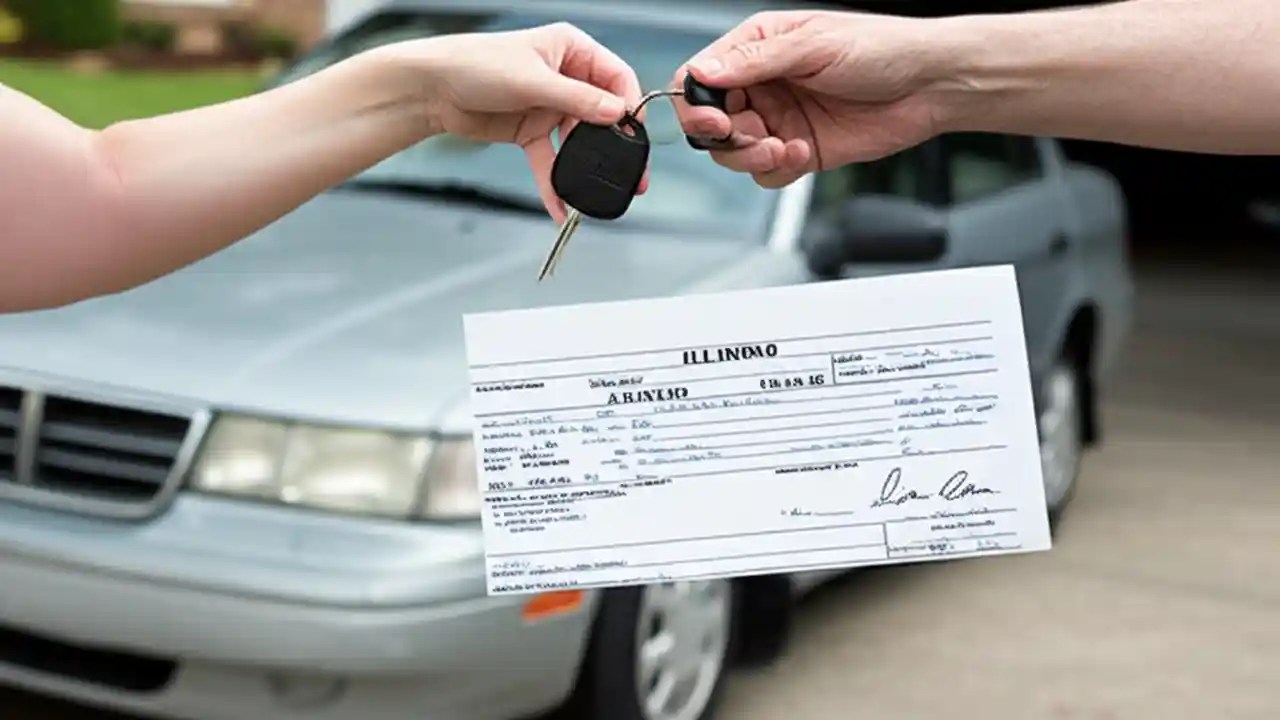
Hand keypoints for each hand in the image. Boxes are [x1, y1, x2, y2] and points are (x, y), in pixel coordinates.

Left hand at [398, 22, 645, 221]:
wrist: (432, 89)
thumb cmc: (475, 64)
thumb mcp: (532, 80)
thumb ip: (578, 99)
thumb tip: (616, 113)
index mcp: (570, 49)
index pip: (615, 75)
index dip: (628, 103)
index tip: (634, 131)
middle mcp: (565, 76)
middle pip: (602, 112)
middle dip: (615, 143)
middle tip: (632, 170)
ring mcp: (549, 105)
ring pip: (579, 139)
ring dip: (587, 165)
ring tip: (599, 189)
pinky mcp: (532, 130)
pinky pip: (551, 159)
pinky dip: (555, 182)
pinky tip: (562, 204)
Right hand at [674, 11, 950, 188]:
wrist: (931, 86)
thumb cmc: (883, 49)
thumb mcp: (815, 45)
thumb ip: (755, 60)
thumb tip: (704, 71)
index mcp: (759, 47)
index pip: (701, 77)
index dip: (698, 103)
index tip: (717, 120)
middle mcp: (763, 84)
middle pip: (711, 121)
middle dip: (728, 138)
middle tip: (757, 140)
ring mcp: (780, 119)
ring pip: (734, 153)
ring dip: (752, 157)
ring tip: (784, 149)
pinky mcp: (799, 151)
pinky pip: (766, 174)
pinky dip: (778, 171)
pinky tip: (804, 153)